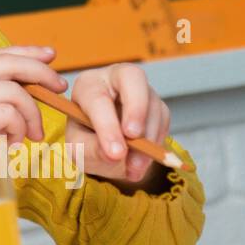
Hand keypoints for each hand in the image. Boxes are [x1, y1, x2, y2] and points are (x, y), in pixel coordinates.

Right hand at [0, 45, 68, 209]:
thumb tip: (19, 97)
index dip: (27, 52)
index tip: (50, 57)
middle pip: (10, 63)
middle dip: (41, 73)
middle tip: (59, 88)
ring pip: (14, 92)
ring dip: (30, 115)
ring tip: (28, 137)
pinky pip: (9, 114)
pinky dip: (18, 130)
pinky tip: (9, 146)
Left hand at [67, 62, 171, 187]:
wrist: (106, 149)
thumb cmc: (87, 141)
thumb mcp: (80, 149)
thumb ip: (92, 150)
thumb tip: (116, 154)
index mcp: (88, 86)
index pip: (97, 98)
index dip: (107, 125)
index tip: (115, 153)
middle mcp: (114, 80)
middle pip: (132, 77)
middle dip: (136, 108)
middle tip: (134, 137)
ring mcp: (139, 90)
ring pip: (152, 105)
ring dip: (148, 139)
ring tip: (134, 167)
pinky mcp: (156, 105)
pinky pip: (163, 120)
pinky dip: (156, 143)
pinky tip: (141, 160)